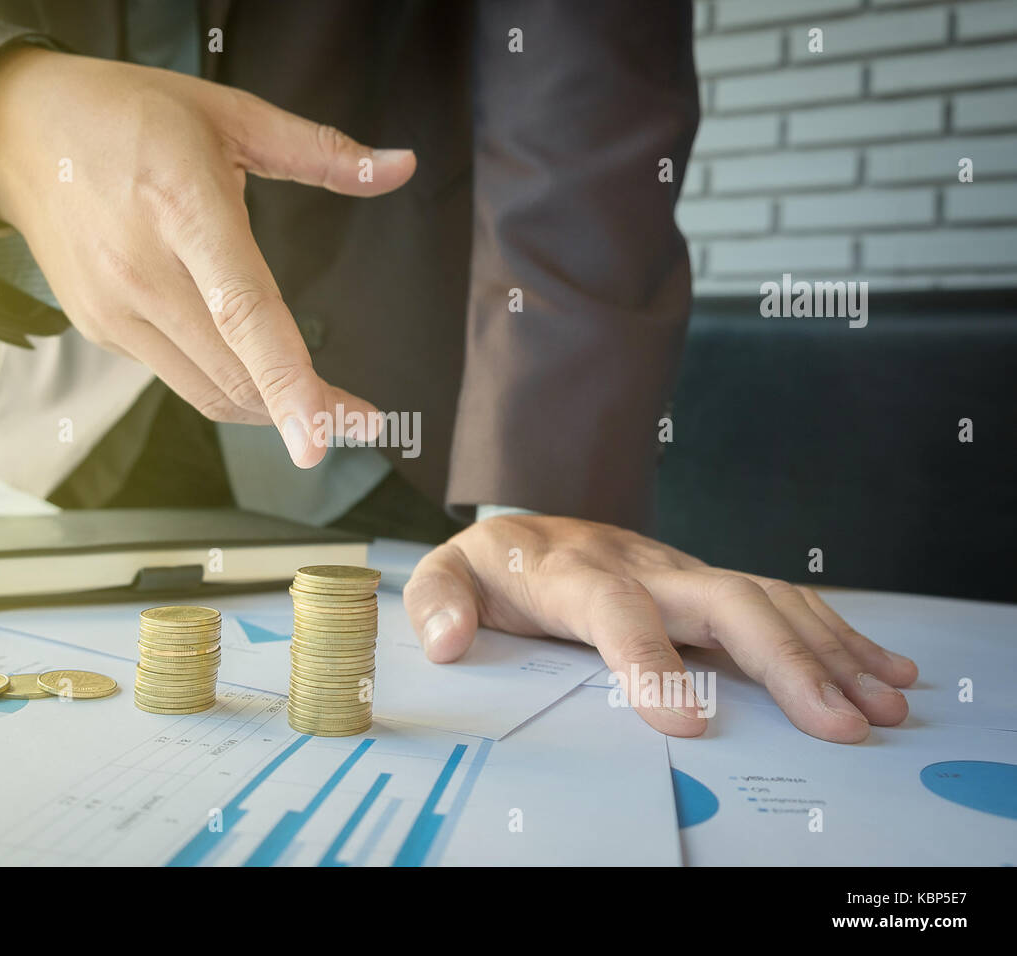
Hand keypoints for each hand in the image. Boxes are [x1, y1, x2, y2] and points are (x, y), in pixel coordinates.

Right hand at [0, 46, 412, 465]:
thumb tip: (401, 167)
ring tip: (319, 409)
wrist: (18, 129)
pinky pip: (178, 378)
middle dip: (304, 411)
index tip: (323, 437)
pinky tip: (254, 371)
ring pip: (207, 390)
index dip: (287, 382)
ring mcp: (114, 307)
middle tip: (359, 421)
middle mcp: (141, 269)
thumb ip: (322, 150)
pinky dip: (226, 387)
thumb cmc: (129, 114)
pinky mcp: (99, 329)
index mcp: (182, 207)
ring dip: (268, 409)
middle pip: (234, 371)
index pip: (244, 312)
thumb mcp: (231, 112)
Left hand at [403, 515, 918, 742]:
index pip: (617, 613)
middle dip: (784, 662)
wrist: (529, 527)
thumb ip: (438, 601)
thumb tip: (446, 641)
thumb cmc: (495, 565)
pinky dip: (835, 634)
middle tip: (836, 723)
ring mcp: (683, 573)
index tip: (684, 722)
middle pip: (723, 602)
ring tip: (880, 703)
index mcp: (575, 572)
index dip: (651, 660)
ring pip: (767, 600)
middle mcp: (642, 567)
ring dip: (828, 652)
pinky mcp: (708, 585)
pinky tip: (880, 667)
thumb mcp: (447, 574)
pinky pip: (780, 601)